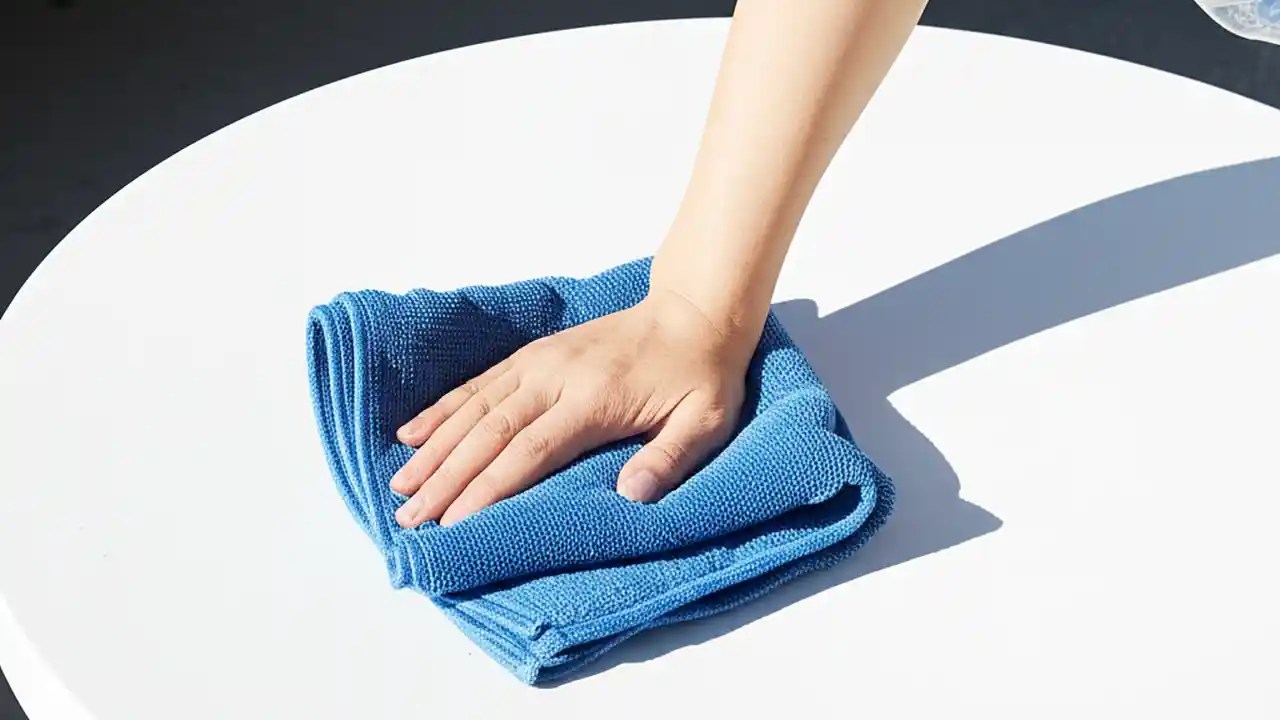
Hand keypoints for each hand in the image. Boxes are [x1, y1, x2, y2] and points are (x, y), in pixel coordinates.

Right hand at [390, 288, 756, 527]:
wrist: (693, 312)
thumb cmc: (700, 375)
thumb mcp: (705, 420)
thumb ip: (669, 458)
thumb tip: (631, 497)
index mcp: (593, 399)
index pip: (529, 451)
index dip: (487, 488)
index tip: (453, 522)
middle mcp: (555, 377)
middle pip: (490, 433)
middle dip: (446, 477)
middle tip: (410, 516)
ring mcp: (540, 363)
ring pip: (475, 408)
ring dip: (434, 447)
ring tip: (401, 486)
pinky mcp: (534, 355)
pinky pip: (480, 384)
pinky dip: (443, 409)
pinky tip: (412, 432)